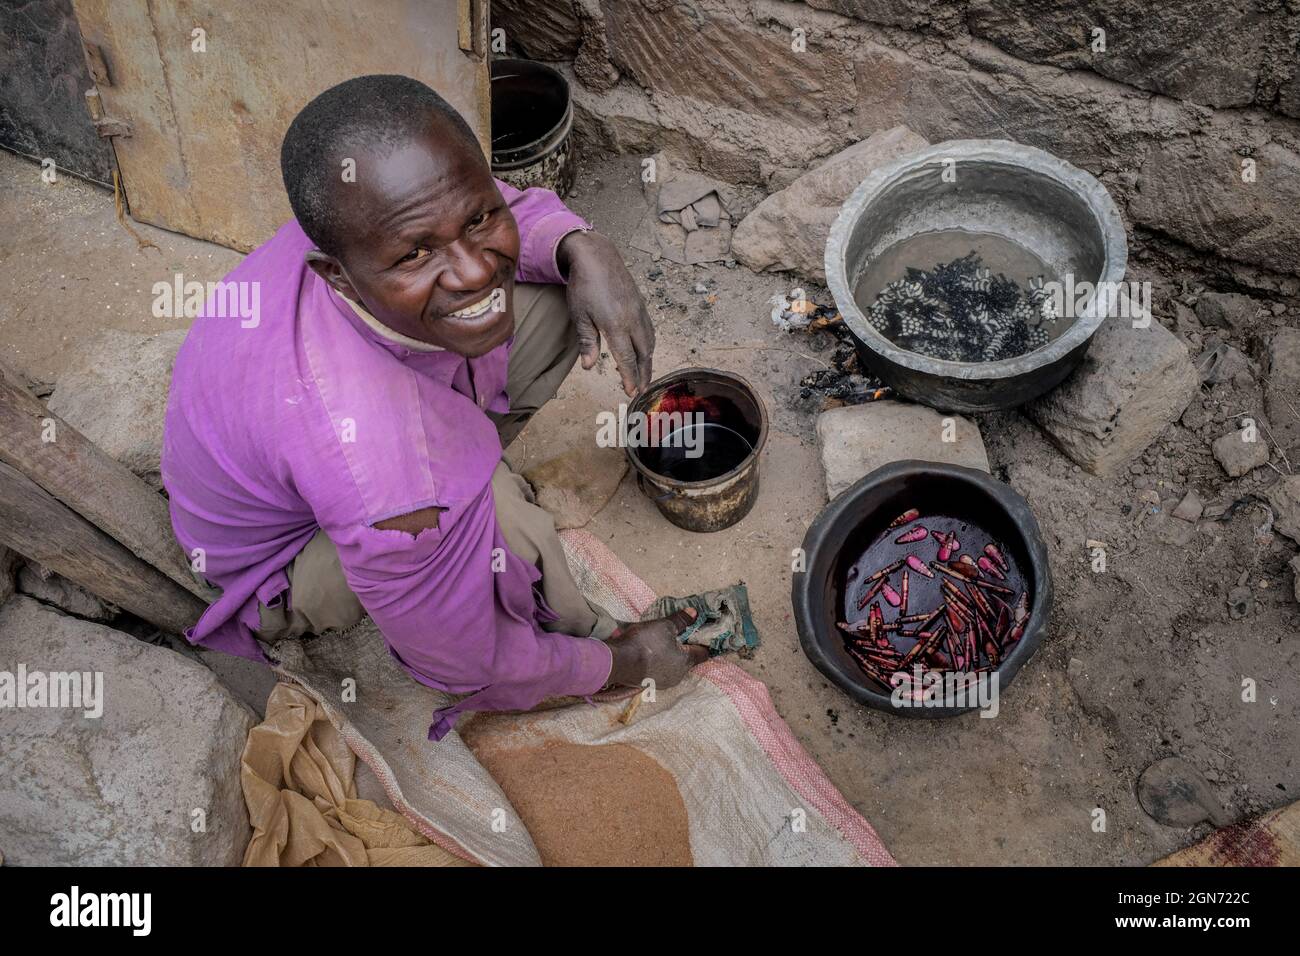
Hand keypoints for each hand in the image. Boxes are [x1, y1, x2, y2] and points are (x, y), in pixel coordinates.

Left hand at [557, 230, 654, 395]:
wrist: (596, 256)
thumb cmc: (583, 286)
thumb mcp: (580, 316)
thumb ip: (587, 342)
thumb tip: (589, 367)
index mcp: (617, 325)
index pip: (627, 359)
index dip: (630, 377)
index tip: (632, 392)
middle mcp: (633, 320)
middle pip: (644, 354)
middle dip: (644, 374)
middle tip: (642, 390)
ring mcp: (639, 311)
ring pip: (650, 342)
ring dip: (648, 361)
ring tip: (644, 375)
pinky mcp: (640, 304)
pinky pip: (649, 330)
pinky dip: (649, 345)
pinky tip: (644, 350)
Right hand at [605, 607, 707, 689]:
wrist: (618, 662)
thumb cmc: (646, 643)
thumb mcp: (664, 626)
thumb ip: (681, 620)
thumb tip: (694, 613)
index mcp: (686, 662)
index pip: (703, 653)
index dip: (703, 642)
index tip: (700, 634)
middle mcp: (678, 676)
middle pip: (687, 660)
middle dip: (684, 649)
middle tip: (678, 635)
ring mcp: (663, 682)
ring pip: (672, 667)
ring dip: (669, 657)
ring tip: (661, 643)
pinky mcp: (649, 684)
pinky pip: (659, 671)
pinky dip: (658, 663)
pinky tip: (650, 654)